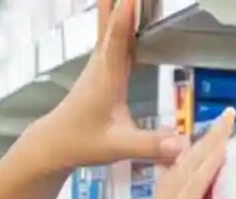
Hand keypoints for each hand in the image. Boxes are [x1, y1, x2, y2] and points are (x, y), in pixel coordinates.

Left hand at [34, 0, 184, 169]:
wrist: (54, 143)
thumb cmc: (81, 142)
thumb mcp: (116, 147)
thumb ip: (149, 145)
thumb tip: (182, 146)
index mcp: (107, 76)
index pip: (117, 38)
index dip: (126, 14)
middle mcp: (102, 63)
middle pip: (112, 22)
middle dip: (121, 1)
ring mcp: (100, 63)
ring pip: (110, 25)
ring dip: (119, 4)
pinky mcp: (101, 67)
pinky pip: (113, 35)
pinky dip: (120, 19)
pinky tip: (127, 9)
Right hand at [94, 109, 235, 198]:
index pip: (175, 190)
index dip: (194, 163)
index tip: (211, 141)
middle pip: (178, 176)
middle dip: (203, 146)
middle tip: (224, 119)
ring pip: (183, 182)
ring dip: (206, 151)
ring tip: (225, 125)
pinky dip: (202, 177)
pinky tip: (217, 158)